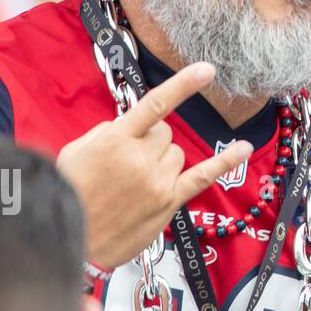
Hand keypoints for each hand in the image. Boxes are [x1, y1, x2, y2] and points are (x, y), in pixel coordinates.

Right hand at [56, 62, 252, 268]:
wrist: (67, 241)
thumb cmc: (68, 195)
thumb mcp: (75, 152)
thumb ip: (107, 132)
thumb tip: (133, 125)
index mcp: (115, 140)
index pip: (156, 103)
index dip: (184, 84)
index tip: (206, 69)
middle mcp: (140, 158)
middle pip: (164, 132)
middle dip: (149, 141)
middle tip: (126, 164)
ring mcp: (158, 180)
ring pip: (177, 153)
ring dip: (162, 160)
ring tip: (135, 182)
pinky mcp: (169, 201)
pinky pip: (204, 175)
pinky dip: (226, 161)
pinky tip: (243, 148)